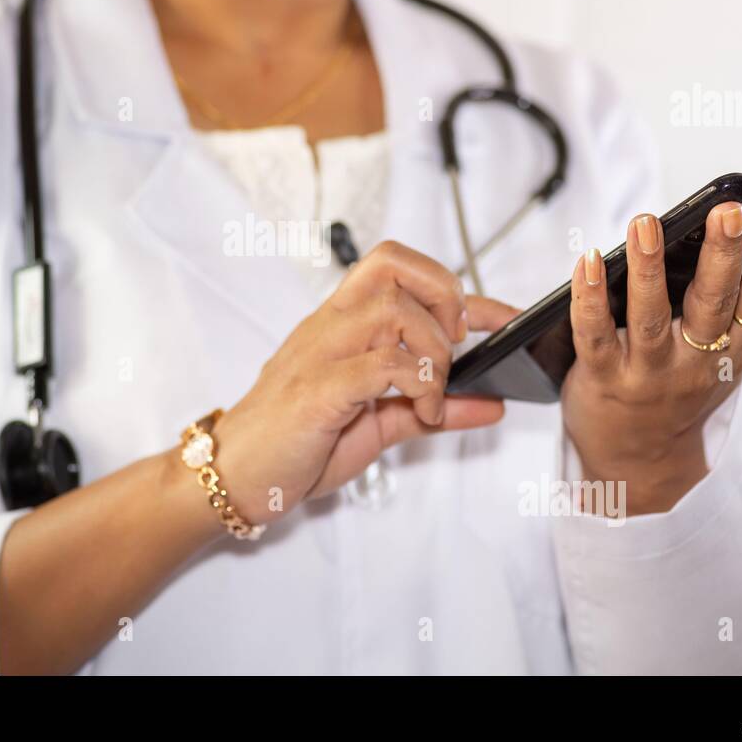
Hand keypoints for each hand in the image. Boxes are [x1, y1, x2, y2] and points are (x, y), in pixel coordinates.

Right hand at [214, 241, 517, 524]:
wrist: (235, 476)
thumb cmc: (297, 444)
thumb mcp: (379, 425)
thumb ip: (432, 409)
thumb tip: (493, 402)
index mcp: (342, 325)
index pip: (405, 276)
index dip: (464, 292)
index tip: (506, 319)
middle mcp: (330, 326)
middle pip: (393, 265)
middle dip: (443, 296)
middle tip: (455, 347)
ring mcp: (320, 354)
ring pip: (391, 309)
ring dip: (432, 351)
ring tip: (434, 395)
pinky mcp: (316, 390)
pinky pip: (379, 364)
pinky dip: (416, 385)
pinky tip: (421, 414)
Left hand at [561, 201, 741, 513]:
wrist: (639, 464)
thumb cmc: (677, 394)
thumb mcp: (718, 360)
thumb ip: (723, 308)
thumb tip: (728, 234)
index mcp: (731, 351)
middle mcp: (695, 362)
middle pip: (712, 303)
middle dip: (723, 254)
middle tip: (728, 210)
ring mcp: (648, 373)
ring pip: (651, 316)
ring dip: (649, 267)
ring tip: (647, 222)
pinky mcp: (603, 379)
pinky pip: (594, 334)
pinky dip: (590, 296)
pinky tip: (590, 260)